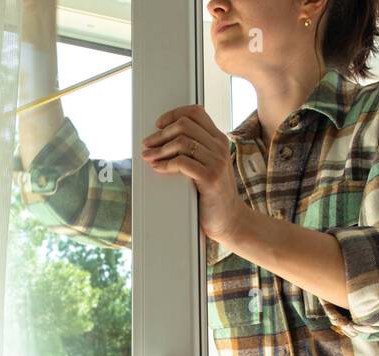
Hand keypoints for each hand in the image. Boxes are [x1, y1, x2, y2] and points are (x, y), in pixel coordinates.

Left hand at [142, 104, 246, 245]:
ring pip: (181, 142)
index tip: (159, 124)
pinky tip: (157, 167)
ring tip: (148, 156)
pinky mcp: (210, 178)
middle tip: (147, 144)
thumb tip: (166, 140)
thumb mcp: (209, 166)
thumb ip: (197, 150)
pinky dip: (165, 163)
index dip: (174, 114)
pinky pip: (182, 162)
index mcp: (219, 140)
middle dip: (160, 133)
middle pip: (184, 125)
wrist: (230, 219)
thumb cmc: (214, 194)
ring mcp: (217, 162)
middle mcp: (219, 147)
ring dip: (159, 149)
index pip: (196, 112)